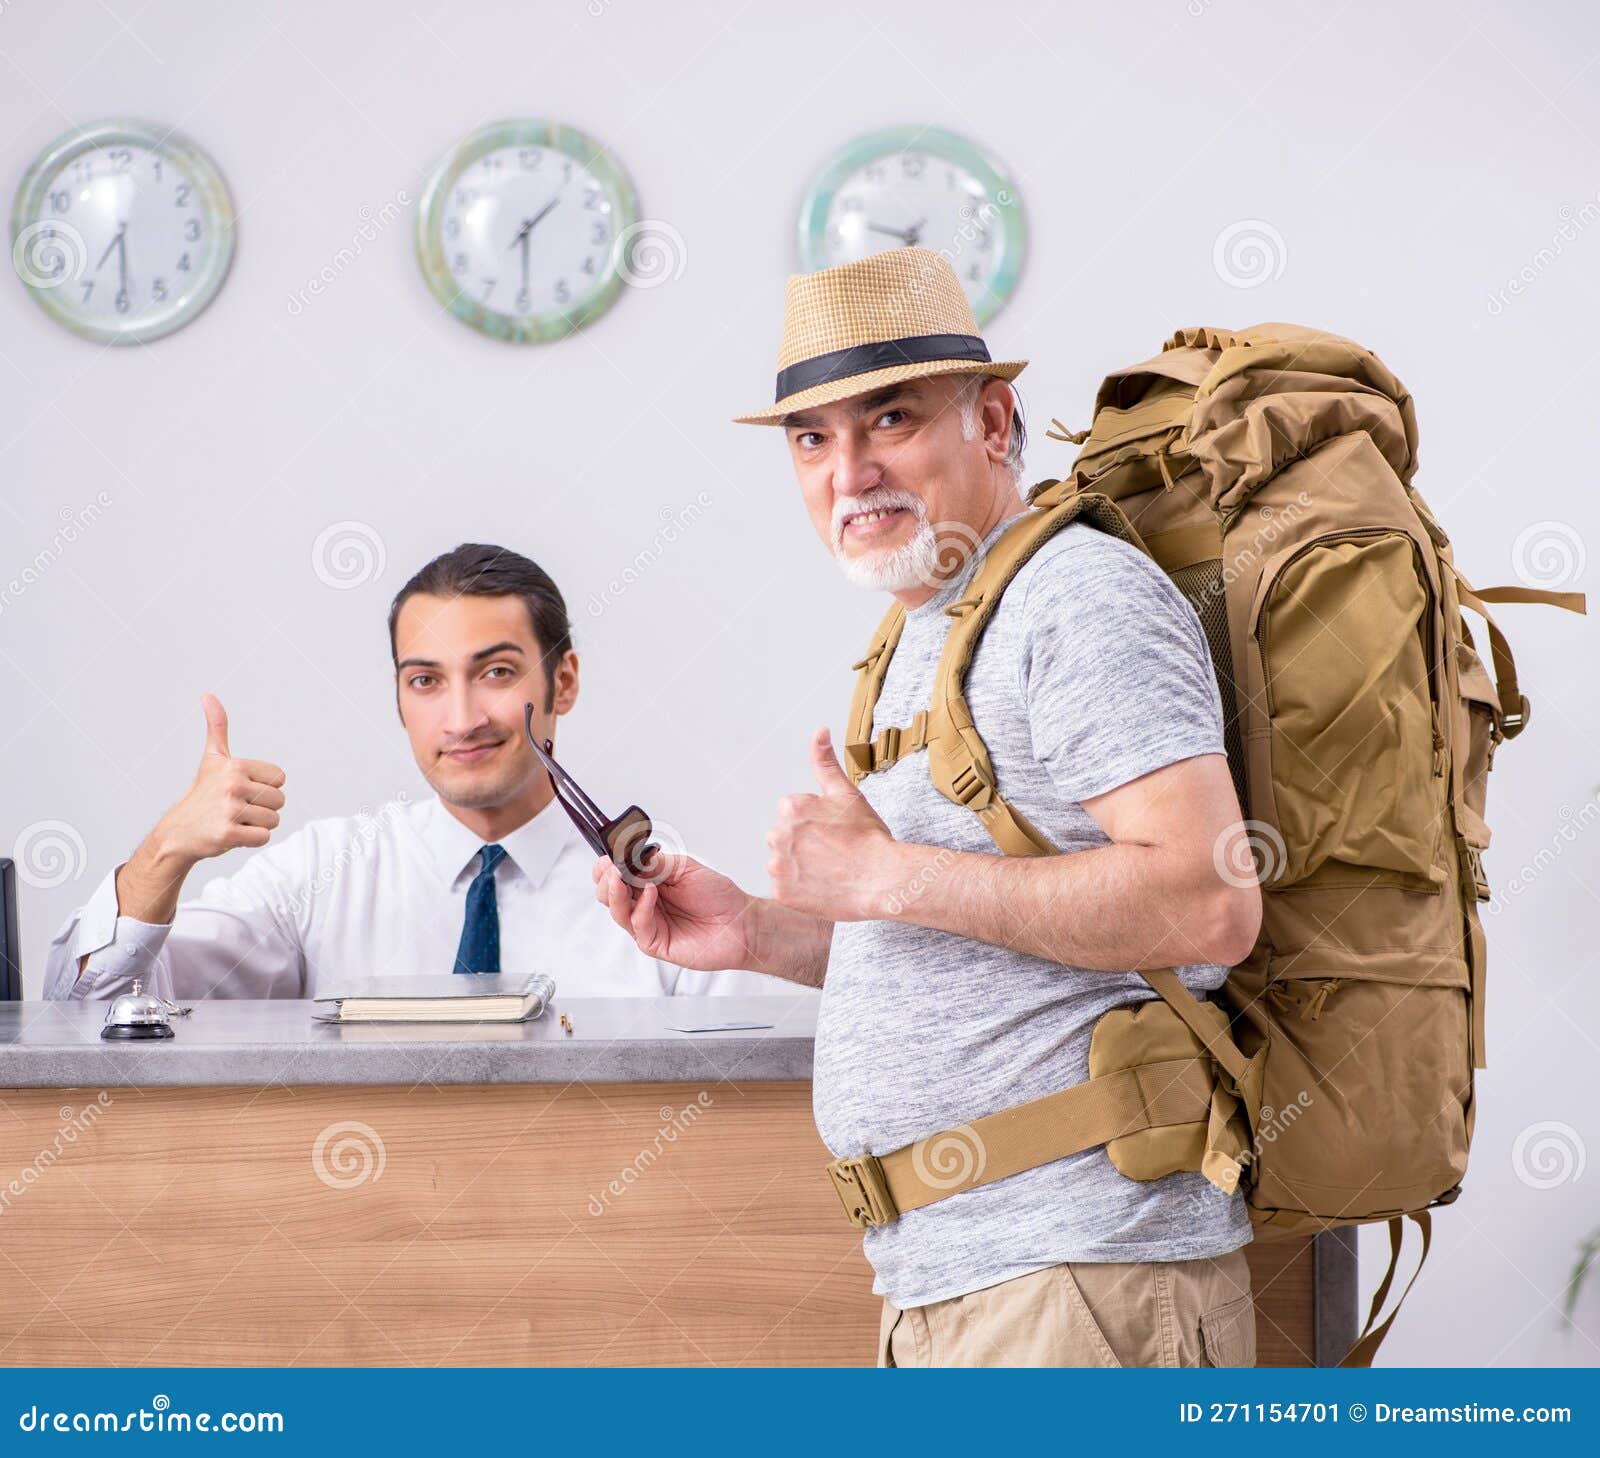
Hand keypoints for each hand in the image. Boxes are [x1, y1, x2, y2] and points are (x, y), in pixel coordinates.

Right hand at [152, 694, 287, 865]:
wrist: (178, 832)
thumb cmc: (202, 794)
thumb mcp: (212, 758)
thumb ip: (217, 727)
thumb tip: (208, 695)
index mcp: (235, 766)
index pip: (280, 779)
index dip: (264, 787)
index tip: (242, 790)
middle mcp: (233, 785)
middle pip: (280, 801)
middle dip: (262, 808)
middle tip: (236, 808)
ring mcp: (229, 810)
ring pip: (273, 820)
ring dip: (257, 825)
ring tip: (233, 820)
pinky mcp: (228, 834)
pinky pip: (263, 838)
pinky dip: (251, 840)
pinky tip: (232, 834)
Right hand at [593, 849, 758, 971]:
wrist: (740, 921)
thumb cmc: (718, 896)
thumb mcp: (684, 868)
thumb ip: (655, 863)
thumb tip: (629, 858)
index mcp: (647, 883)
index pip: (614, 875)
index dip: (606, 867)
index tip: (609, 857)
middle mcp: (643, 904)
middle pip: (608, 894)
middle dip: (606, 879)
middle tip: (614, 868)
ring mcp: (648, 924)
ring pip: (617, 911)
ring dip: (615, 892)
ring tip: (621, 877)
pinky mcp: (655, 942)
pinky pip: (638, 926)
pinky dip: (641, 908)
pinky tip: (650, 893)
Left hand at [765, 727, 902, 920]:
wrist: (884, 879)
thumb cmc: (869, 837)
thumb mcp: (846, 792)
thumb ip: (824, 760)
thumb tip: (819, 730)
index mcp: (790, 807)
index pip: (792, 813)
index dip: (815, 824)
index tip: (834, 833)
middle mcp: (777, 834)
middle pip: (784, 837)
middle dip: (803, 843)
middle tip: (833, 853)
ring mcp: (778, 865)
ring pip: (782, 862)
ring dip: (799, 866)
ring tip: (828, 871)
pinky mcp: (780, 892)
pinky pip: (783, 888)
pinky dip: (799, 890)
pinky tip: (821, 886)